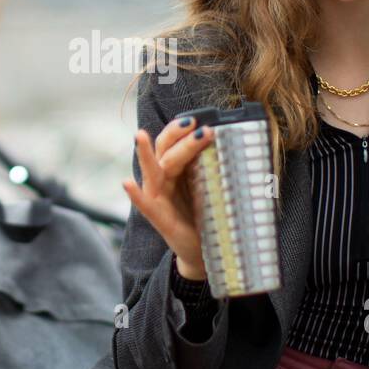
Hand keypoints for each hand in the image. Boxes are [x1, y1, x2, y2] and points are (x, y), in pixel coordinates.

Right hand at [121, 117, 215, 280]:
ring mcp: (157, 197)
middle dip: (179, 137)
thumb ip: (217, 167)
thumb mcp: (212, 185)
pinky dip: (135, 194)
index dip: (184, 130)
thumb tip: (242, 144)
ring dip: (145, 153)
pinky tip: (127, 182)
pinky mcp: (158, 217)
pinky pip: (144, 204)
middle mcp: (162, 179)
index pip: (174, 142)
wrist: (203, 248)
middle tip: (197, 126)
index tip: (203, 120)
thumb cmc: (206, 212)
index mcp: (175, 168)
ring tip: (139, 135)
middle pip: (165, 151)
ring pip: (152, 170)